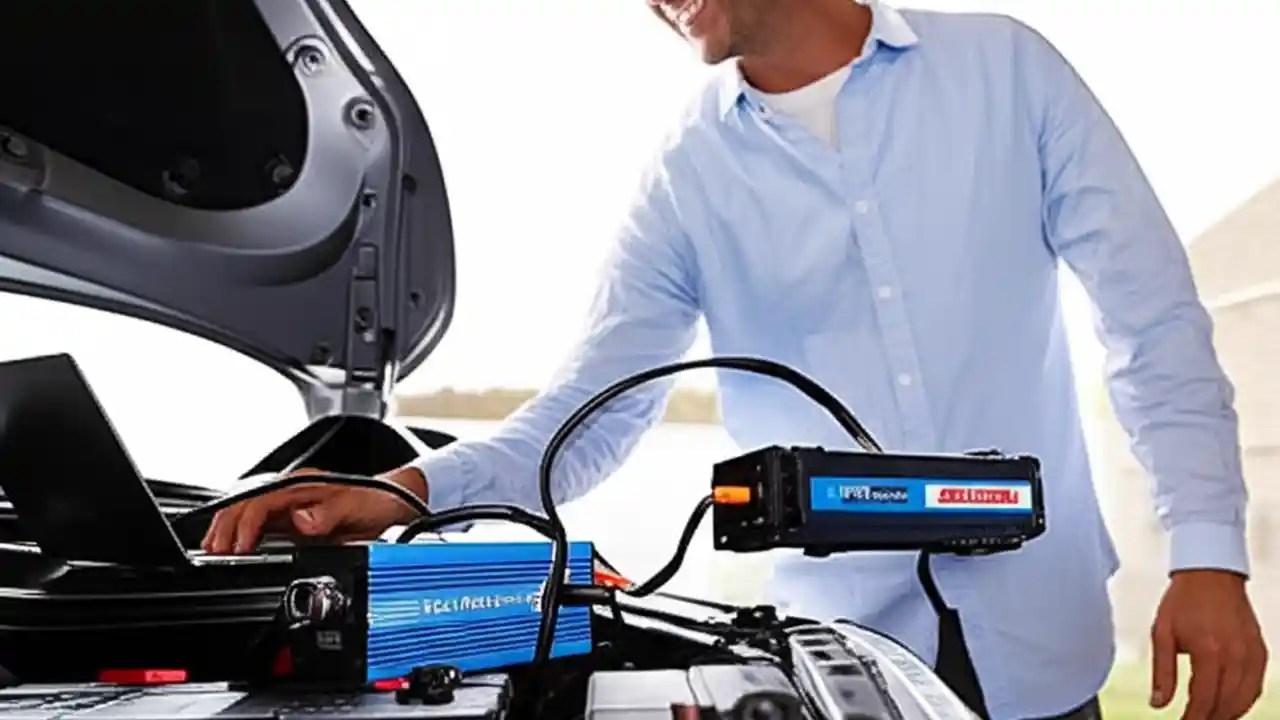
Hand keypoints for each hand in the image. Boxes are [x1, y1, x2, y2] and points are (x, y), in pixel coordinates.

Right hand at [200, 465, 427, 553]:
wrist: (395, 502)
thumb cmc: (378, 500)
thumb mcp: (358, 507)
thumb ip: (330, 513)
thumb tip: (301, 521)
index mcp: (304, 486)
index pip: (261, 502)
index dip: (246, 524)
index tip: (238, 547)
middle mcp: (293, 493)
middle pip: (247, 504)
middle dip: (226, 526)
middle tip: (212, 551)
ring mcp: (292, 505)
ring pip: (249, 513)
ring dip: (229, 529)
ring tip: (213, 549)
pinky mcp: (294, 519)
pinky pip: (261, 524)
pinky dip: (243, 534)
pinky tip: (235, 547)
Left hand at [1150, 569, 1267, 719]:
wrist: (1210, 574)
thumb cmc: (1182, 602)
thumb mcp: (1162, 634)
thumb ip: (1162, 672)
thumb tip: (1158, 705)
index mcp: (1209, 652)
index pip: (1203, 700)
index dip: (1193, 719)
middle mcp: (1235, 656)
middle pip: (1225, 705)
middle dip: (1209, 719)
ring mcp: (1252, 654)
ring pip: (1244, 700)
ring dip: (1227, 714)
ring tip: (1208, 718)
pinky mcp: (1261, 652)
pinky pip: (1256, 687)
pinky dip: (1243, 702)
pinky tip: (1228, 705)